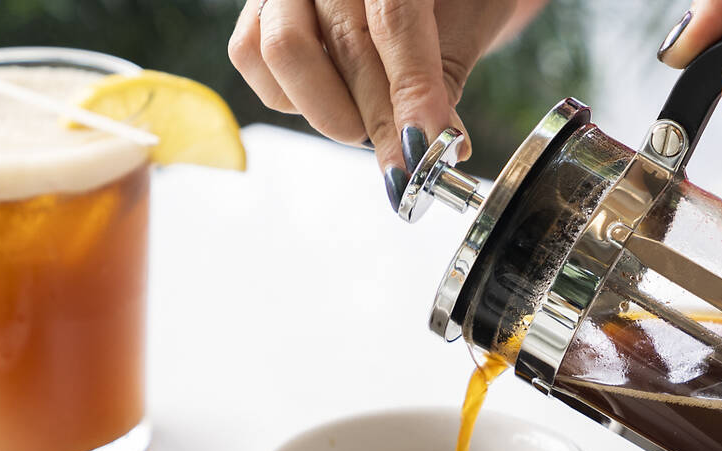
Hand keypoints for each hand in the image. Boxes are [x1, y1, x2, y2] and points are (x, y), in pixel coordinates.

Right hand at [229, 0, 523, 204]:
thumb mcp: (470, 21)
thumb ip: (442, 76)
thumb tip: (431, 144)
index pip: (394, 17)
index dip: (409, 89)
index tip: (423, 146)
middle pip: (343, 41)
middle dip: (378, 117)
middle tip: (406, 164)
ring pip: (283, 49)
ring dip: (331, 109)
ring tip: (370, 128)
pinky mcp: (258, 10)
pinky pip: (251, 56)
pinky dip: (293, 97)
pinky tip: (336, 102)